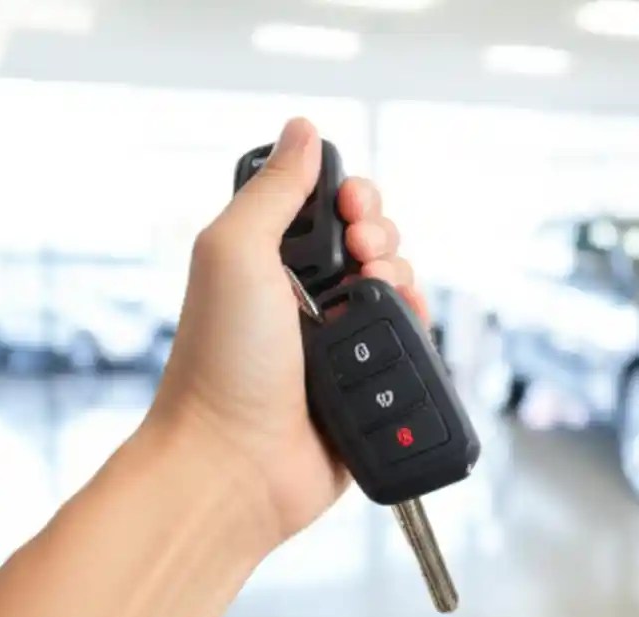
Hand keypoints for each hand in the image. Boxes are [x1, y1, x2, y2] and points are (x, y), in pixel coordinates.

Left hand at [148, 118, 422, 545]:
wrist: (236, 463)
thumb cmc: (221, 364)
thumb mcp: (235, 253)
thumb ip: (272, 190)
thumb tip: (302, 130)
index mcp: (269, 262)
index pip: (328, 207)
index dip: (352, 198)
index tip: (352, 209)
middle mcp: (307, 299)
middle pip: (376, 242)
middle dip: (383, 238)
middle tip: (364, 260)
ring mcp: (341, 344)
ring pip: (401, 291)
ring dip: (404, 283)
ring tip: (384, 300)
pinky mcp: (370, 385)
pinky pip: (413, 345)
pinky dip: (417, 331)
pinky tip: (403, 331)